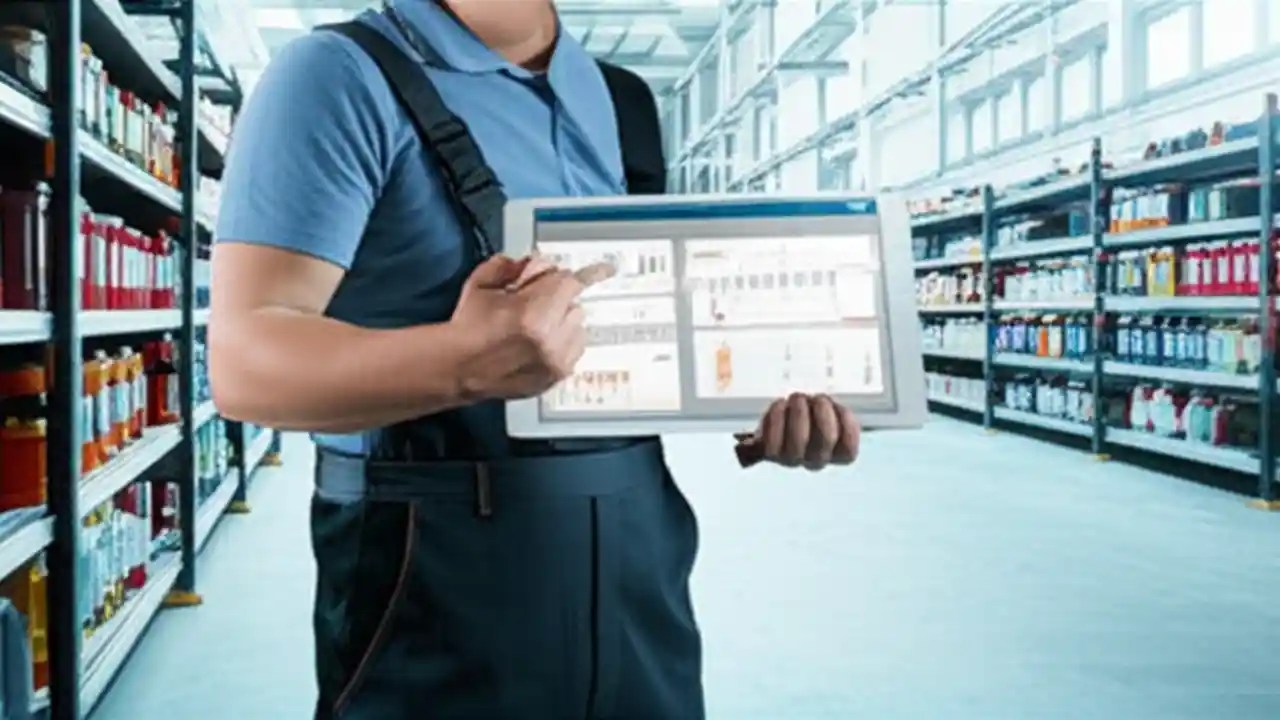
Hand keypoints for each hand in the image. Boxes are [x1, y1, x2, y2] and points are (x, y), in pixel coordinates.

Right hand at [451, 254, 614, 400]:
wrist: (459, 367)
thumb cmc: (468, 326)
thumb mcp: (483, 283)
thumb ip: (511, 265)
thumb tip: (535, 263)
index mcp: (534, 312)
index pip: (571, 283)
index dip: (579, 275)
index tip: (606, 268)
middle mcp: (550, 338)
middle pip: (574, 304)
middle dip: (557, 300)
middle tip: (534, 305)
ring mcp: (556, 360)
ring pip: (578, 327)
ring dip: (563, 321)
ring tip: (536, 327)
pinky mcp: (557, 375)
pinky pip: (575, 348)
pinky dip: (563, 342)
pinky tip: (540, 343)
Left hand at [734, 393, 859, 470]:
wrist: (778, 423)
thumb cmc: (809, 413)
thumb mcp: (828, 407)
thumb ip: (832, 408)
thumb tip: (819, 403)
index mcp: (836, 454)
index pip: (849, 449)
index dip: (845, 422)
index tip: (836, 405)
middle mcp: (816, 461)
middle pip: (826, 439)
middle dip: (822, 410)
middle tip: (817, 397)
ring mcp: (793, 460)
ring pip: (798, 440)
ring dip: (798, 412)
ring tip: (797, 398)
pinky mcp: (771, 454)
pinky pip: (773, 440)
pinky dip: (776, 416)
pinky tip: (780, 404)